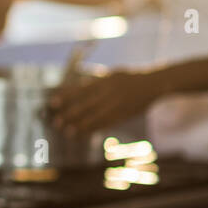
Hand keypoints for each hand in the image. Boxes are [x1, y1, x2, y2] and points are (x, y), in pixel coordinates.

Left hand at [48, 70, 165, 133]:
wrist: (154, 84)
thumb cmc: (129, 77)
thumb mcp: (112, 74)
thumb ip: (96, 81)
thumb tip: (75, 89)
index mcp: (106, 81)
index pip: (82, 90)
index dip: (66, 97)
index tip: (53, 103)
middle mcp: (111, 93)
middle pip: (87, 106)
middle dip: (71, 115)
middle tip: (56, 122)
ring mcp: (119, 105)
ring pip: (96, 117)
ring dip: (81, 126)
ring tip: (67, 132)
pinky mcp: (124, 115)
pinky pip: (107, 123)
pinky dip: (94, 129)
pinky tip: (84, 133)